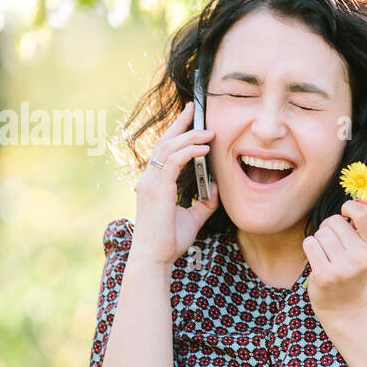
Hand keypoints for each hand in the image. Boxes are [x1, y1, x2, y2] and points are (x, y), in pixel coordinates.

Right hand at [128, 103, 219, 266]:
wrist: (155, 258)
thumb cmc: (170, 241)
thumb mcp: (194, 218)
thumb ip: (205, 202)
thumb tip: (217, 187)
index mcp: (155, 183)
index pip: (165, 150)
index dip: (178, 132)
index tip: (191, 119)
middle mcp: (149, 178)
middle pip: (164, 142)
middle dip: (180, 123)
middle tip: (195, 108)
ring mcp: (150, 182)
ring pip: (169, 148)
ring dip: (190, 136)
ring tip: (208, 131)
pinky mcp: (157, 188)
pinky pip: (173, 161)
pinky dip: (189, 151)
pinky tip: (204, 149)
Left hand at [304, 197, 366, 318]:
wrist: (345, 307)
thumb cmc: (353, 270)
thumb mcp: (364, 249)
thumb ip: (363, 223)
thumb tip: (361, 198)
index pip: (363, 214)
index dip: (349, 207)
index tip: (345, 213)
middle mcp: (362, 257)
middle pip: (335, 221)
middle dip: (329, 228)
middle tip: (333, 243)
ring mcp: (344, 268)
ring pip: (321, 233)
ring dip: (319, 240)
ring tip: (327, 253)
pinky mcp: (325, 275)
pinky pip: (310, 244)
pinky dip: (310, 248)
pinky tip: (317, 260)